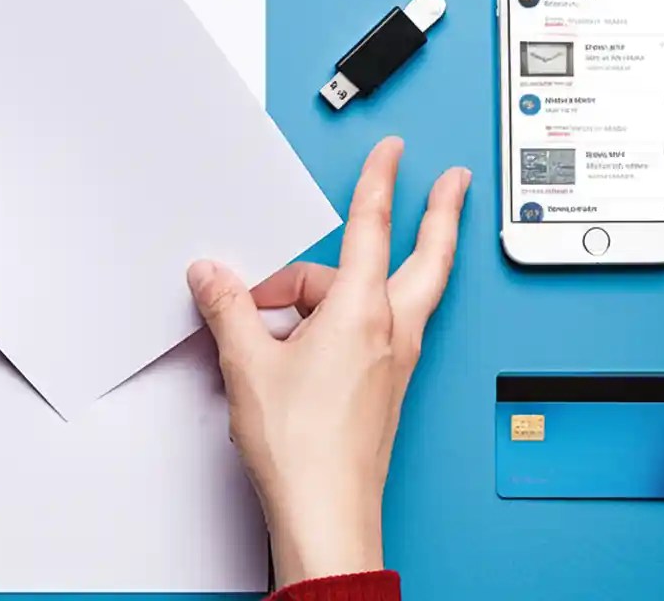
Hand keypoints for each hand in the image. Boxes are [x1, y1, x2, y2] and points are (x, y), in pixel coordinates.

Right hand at [186, 137, 469, 586]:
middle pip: (426, 257)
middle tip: (451, 185)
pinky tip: (307, 333)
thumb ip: (228, 309)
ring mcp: (395, 362)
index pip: (371, 228)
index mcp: (360, 314)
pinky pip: (380, 330)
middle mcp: (391, 332)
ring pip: (400, 295)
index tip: (392, 152)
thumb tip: (211, 277)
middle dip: (440, 215)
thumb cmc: (301, 449)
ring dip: (378, 271)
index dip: (380, 181)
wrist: (326, 511)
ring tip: (298, 291)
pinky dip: (353, 315)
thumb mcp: (248, 365)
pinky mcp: (386, 386)